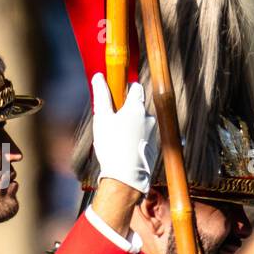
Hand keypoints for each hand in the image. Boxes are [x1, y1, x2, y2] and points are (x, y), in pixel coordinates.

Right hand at [89, 74, 155, 194]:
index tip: (118, 94)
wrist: (126, 176)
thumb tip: (99, 77)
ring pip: (141, 124)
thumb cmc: (112, 145)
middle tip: (112, 123)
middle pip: (137, 108)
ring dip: (131, 128)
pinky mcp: (155, 147)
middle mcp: (149, 117)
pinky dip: (136, 140)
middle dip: (127, 112)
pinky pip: (144, 138)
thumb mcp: (102, 118)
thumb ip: (101, 95)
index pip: (136, 88)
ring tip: (118, 141)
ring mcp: (154, 133)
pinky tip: (125, 150)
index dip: (126, 90)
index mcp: (137, 107)